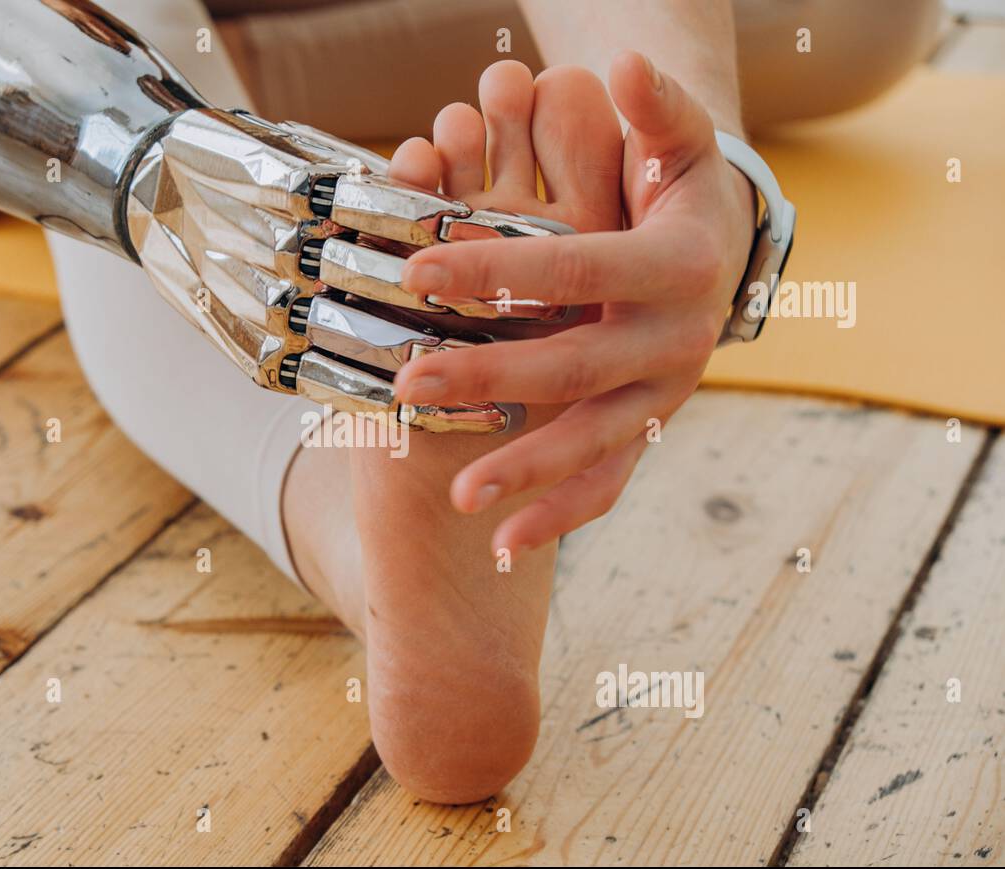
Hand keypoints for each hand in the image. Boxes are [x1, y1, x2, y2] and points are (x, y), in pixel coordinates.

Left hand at [392, 51, 757, 554]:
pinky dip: (561, 513)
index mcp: (677, 267)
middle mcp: (678, 341)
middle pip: (573, 366)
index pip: (575, 267)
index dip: (496, 269)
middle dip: (490, 378)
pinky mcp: (651, 429)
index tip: (416, 273)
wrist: (726, 260)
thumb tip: (620, 60)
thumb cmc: (681, 196)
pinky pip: (609, 482)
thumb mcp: (681, 145)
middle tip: (409, 385)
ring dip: (527, 469)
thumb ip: (657, 109)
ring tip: (460, 498)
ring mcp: (665, 395)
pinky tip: (505, 541)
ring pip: (593, 441)